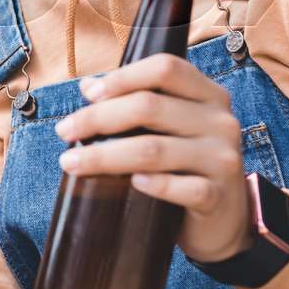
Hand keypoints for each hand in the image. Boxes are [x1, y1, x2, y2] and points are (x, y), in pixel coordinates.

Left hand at [52, 54, 251, 263]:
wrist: (223, 220)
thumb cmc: (186, 166)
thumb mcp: (169, 129)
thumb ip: (136, 103)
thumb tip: (88, 86)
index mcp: (208, 95)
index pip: (165, 68)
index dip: (122, 77)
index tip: (88, 95)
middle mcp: (221, 121)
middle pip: (149, 107)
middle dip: (98, 118)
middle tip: (64, 131)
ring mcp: (223, 159)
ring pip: (154, 149)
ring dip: (104, 156)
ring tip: (71, 162)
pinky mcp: (219, 195)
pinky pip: (180, 187)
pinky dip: (151, 184)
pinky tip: (130, 184)